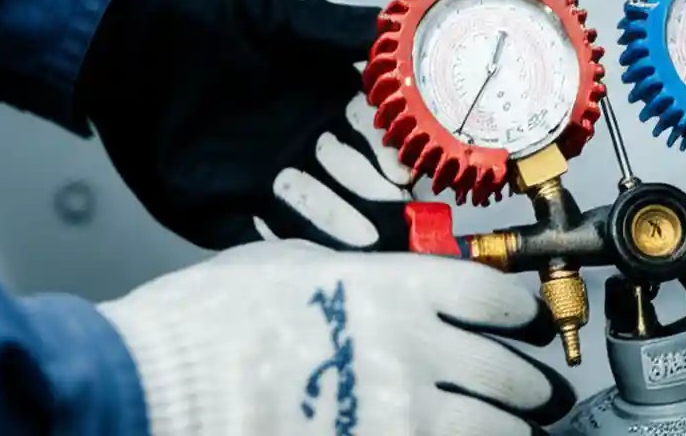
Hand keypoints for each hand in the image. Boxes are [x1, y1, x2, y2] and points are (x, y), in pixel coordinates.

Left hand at [78, 0, 414, 250]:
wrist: (120, 32)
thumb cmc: (205, 8)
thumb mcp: (281, 9)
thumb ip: (341, 27)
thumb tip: (406, 30)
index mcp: (330, 105)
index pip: (383, 139)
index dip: (402, 152)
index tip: (423, 162)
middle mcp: (305, 151)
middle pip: (359, 189)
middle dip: (385, 204)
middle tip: (412, 219)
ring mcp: (263, 184)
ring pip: (317, 222)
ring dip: (346, 234)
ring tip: (373, 245)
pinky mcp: (216, 212)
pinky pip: (256, 242)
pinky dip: (285, 254)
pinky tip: (313, 260)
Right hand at [98, 241, 575, 434]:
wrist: (152, 382)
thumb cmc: (207, 320)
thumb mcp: (289, 266)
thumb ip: (355, 276)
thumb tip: (384, 281)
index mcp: (396, 289)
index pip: (499, 299)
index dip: (523, 314)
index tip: (526, 324)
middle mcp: (413, 350)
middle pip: (512, 373)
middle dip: (531, 386)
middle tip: (534, 392)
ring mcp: (399, 415)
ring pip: (497, 432)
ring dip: (511, 433)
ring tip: (509, 432)